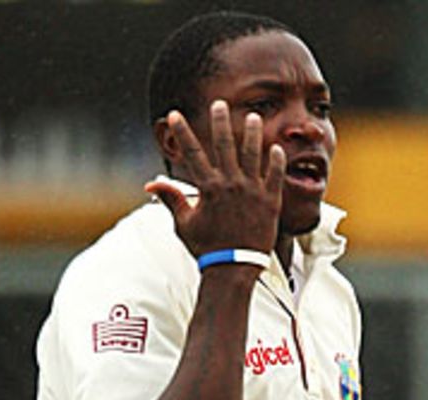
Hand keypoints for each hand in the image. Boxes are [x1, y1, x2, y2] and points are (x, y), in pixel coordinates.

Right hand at [146, 100, 283, 260]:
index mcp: (209, 188)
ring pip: (253, 154)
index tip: (175, 114)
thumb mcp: (184, 224)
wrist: (233, 269)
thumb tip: (151, 184)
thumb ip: (171, 199)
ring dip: (251, 133)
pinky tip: (276, 147)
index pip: (192, 153)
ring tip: (252, 116)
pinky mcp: (270, 201)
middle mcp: (231, 184)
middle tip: (219, 103)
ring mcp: (252, 191)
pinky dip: (276, 161)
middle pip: (224, 145)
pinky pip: (275, 175)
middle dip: (219, 122)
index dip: (183, 132)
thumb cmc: (207, 249)